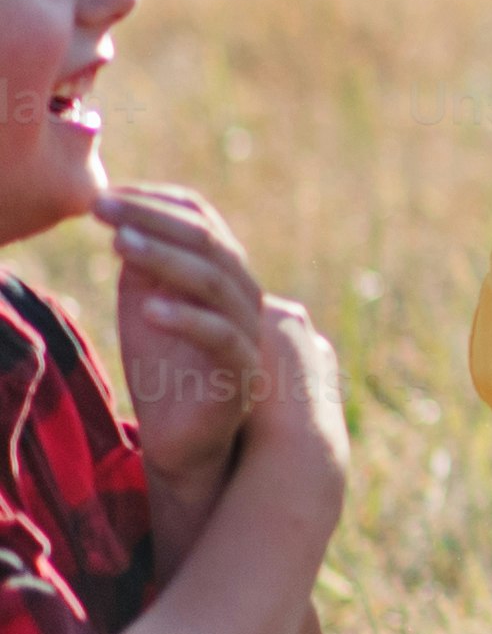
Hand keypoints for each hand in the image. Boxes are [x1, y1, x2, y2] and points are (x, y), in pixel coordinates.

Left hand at [96, 184, 275, 524]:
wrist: (184, 438)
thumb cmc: (166, 370)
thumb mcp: (146, 306)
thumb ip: (145, 267)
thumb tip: (124, 218)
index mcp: (223, 274)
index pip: (202, 219)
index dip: (156, 201)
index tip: (107, 195)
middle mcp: (244, 296)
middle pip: (209, 241)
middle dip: (152, 219)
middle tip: (102, 207)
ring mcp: (248, 333)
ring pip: (217, 282)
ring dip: (165, 259)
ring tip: (119, 245)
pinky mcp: (242, 374)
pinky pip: (222, 339)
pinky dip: (187, 320)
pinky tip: (148, 309)